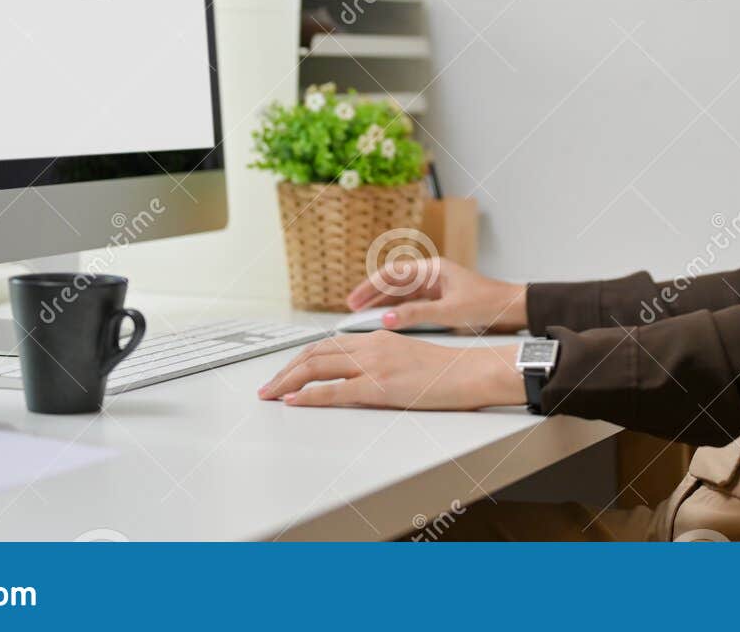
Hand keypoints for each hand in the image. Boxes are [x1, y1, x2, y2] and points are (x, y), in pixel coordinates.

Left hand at [257, 332, 524, 409]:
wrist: (473, 371)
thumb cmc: (449, 371)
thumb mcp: (409, 359)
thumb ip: (382, 362)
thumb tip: (360, 377)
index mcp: (378, 339)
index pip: (327, 345)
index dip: (300, 359)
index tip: (285, 373)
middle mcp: (371, 347)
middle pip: (315, 354)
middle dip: (285, 371)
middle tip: (266, 387)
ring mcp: (375, 366)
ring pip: (318, 368)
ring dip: (287, 382)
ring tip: (269, 394)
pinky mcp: (381, 387)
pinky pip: (336, 391)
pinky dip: (310, 396)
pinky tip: (293, 401)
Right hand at [346, 256, 527, 332]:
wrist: (512, 310)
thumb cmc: (487, 305)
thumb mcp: (449, 312)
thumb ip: (416, 315)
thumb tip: (387, 320)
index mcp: (433, 269)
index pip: (393, 274)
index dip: (370, 287)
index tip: (355, 300)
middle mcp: (431, 274)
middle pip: (393, 283)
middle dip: (371, 296)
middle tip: (351, 310)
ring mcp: (434, 287)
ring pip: (400, 294)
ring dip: (381, 305)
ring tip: (362, 317)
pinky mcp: (439, 299)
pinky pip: (410, 303)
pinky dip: (396, 312)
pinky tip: (385, 322)